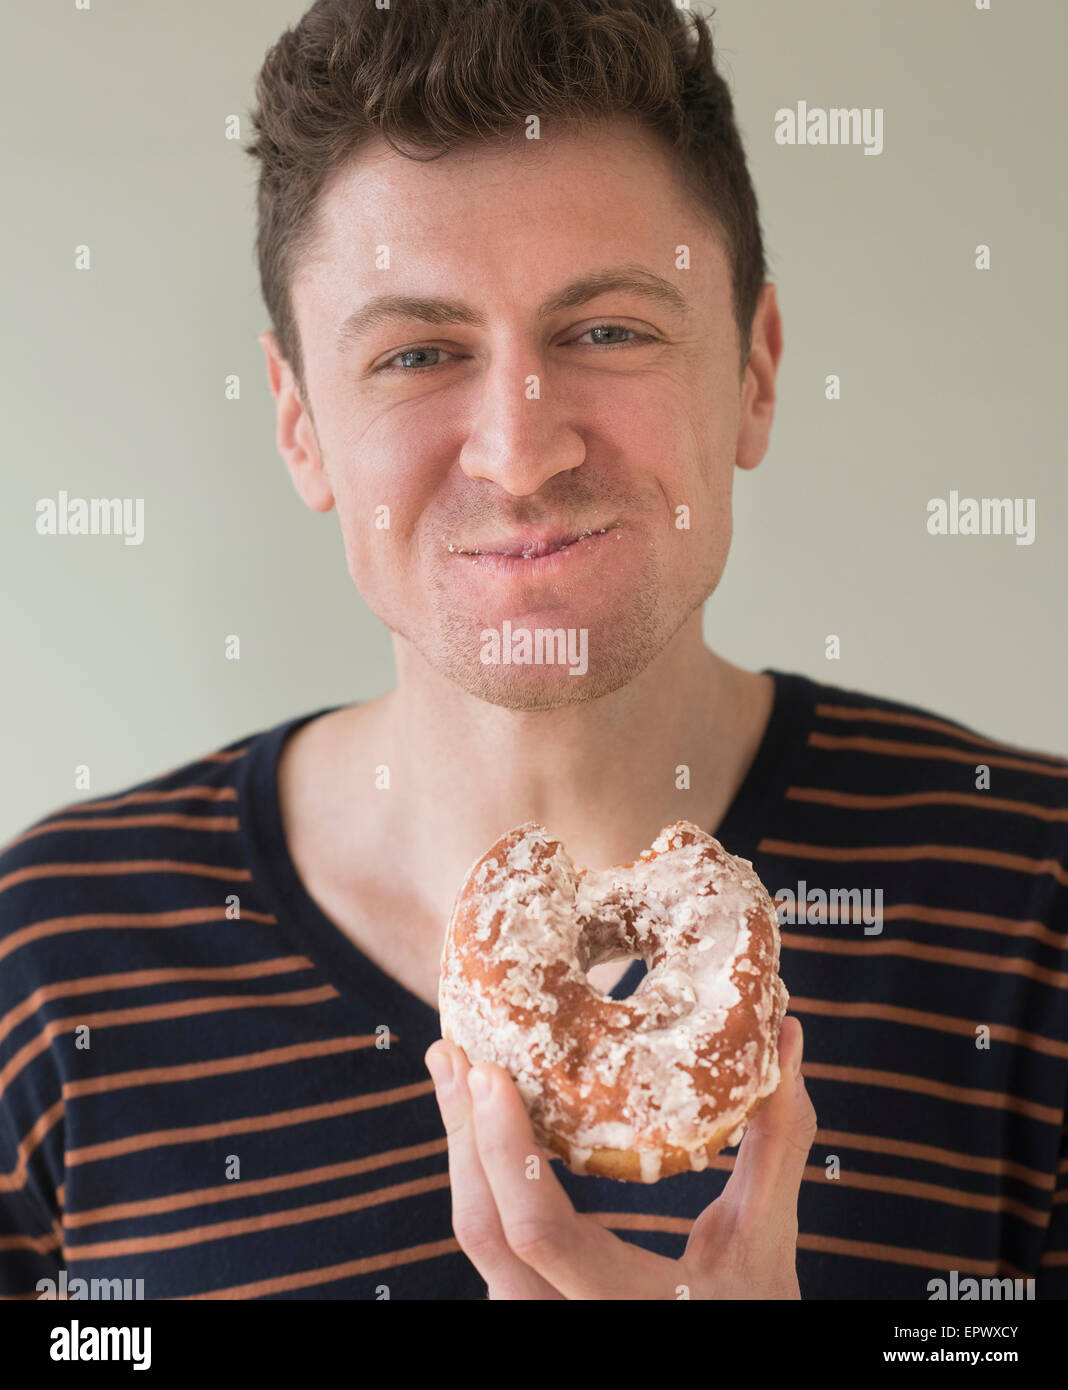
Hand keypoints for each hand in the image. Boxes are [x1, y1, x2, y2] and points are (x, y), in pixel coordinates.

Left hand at [424, 1014, 816, 1298]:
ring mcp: (540, 1319)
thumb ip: (774, 1143)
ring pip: (478, 1238)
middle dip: (459, 1132)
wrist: (734, 1380)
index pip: (536, 1233)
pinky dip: (481, 1181)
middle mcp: (565, 1322)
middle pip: (481, 1230)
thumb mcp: (766, 1240)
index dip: (502, 1150)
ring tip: (455, 1073)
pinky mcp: (533, 1306)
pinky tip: (480, 1130)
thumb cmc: (754, 1315)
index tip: (489, 1070)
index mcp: (624, 1305)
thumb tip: (787, 1035)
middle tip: (451, 1051)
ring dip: (462, 1153)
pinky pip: (492, 1245)